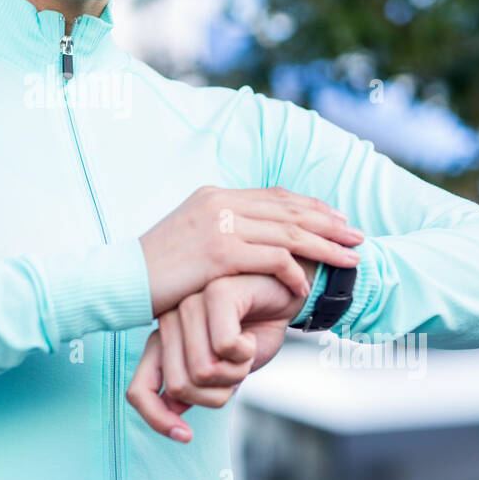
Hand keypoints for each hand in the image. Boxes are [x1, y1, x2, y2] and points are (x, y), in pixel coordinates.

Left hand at [126, 273, 309, 440]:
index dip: (158, 420)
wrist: (283, 303)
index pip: (139, 392)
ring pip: (203, 370)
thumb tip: (171, 412)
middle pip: (180, 387)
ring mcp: (188, 305)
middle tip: (234, 370)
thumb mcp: (221, 372)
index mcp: (161, 343)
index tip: (186, 436)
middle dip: (217, 393)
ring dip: (235, 372)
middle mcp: (168, 323)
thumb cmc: (250, 335)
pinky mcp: (215, 293)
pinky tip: (250, 336)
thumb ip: (193, 388)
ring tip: (243, 350)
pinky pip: (225, 347)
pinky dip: (246, 353)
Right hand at [139, 186, 362, 317]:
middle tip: (358, 237)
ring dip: (326, 247)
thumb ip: (219, 229)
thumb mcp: (188, 237)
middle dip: (330, 224)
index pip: (276, 196)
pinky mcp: (219, 253)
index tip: (338, 219)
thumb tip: (249, 236)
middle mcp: (220, 202)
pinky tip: (307, 285)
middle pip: (289, 211)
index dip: (312, 207)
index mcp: (215, 194)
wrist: (119, 279)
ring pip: (289, 233)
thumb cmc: (155, 268)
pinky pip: (272, 258)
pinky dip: (295, 271)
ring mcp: (219, 225)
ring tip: (351, 261)